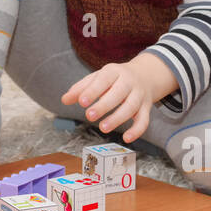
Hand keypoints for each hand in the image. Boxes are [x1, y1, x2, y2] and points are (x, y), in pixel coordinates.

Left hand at [60, 54, 175, 143]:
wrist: (145, 75)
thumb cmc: (114, 78)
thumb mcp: (97, 78)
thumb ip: (81, 88)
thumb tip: (64, 100)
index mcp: (114, 71)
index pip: (103, 80)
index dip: (92, 91)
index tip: (81, 102)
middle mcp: (129, 82)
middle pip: (119, 93)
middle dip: (104, 105)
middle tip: (89, 116)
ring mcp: (139, 95)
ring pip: (131, 107)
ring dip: (118, 118)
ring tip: (103, 128)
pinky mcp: (146, 108)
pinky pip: (144, 120)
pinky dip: (137, 130)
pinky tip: (126, 138)